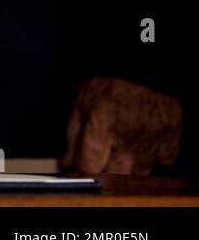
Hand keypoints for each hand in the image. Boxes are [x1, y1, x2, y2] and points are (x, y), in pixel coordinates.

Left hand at [61, 76, 182, 174]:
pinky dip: (153, 156)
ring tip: (121, 147)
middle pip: (114, 176)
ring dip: (128, 167)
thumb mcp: (81, 99)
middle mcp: (127, 141)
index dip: (80, 169)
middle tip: (99, 159)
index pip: (88, 167)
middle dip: (103, 172)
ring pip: (140, 173)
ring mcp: (151, 143)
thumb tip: (67, 160)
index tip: (77, 166)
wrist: (147, 64)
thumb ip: (73, 132)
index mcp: (101, 127)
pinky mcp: (171, 140)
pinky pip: (163, 160)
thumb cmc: (112, 77)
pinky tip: (143, 142)